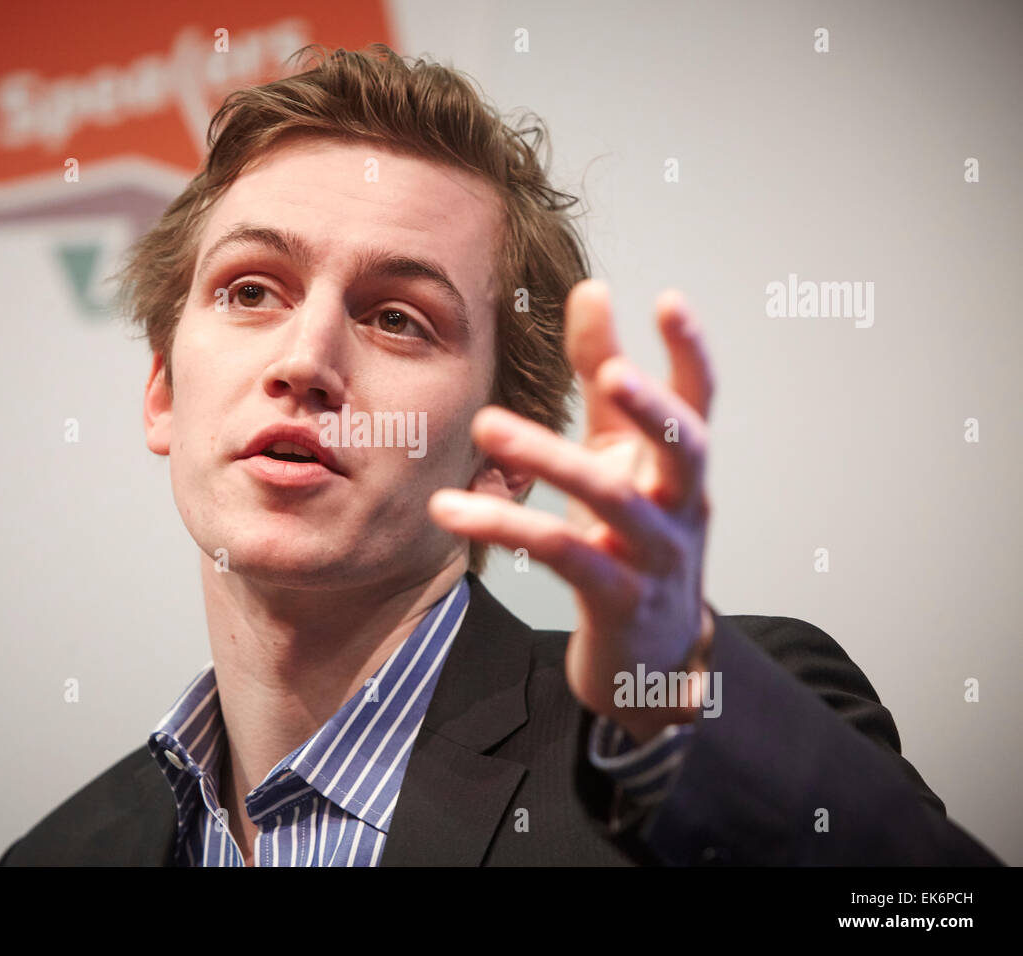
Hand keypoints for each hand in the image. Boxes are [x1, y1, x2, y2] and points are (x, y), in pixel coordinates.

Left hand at [428, 279, 716, 743]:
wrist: (649, 655)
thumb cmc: (629, 538)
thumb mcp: (619, 456)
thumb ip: (604, 380)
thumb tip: (592, 288)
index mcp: (678, 466)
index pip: (697, 401)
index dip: (691, 352)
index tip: (666, 299)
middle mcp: (681, 505)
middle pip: (682, 448)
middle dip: (652, 408)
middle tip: (614, 373)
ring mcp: (656, 556)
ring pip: (612, 501)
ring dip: (550, 460)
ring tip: (487, 427)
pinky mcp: (618, 600)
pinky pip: (564, 556)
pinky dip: (509, 528)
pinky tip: (455, 509)